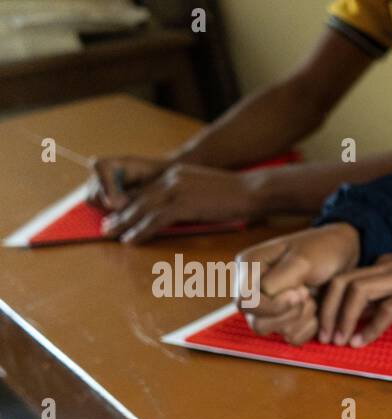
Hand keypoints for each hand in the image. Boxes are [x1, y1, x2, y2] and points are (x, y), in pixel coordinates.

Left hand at [94, 160, 263, 243]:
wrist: (252, 190)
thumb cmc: (235, 195)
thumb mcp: (205, 189)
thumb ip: (187, 196)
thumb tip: (178, 212)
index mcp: (176, 174)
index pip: (145, 189)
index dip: (128, 202)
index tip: (117, 214)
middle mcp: (171, 179)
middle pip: (139, 197)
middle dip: (120, 213)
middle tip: (106, 226)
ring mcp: (176, 190)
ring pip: (142, 208)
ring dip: (124, 223)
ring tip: (110, 233)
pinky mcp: (184, 204)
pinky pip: (155, 219)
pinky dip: (140, 230)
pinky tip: (131, 239)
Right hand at [235, 224, 360, 345]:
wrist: (343, 256)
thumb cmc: (322, 250)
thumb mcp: (302, 260)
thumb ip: (279, 280)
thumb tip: (265, 297)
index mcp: (249, 267)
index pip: (244, 302)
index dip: (272, 305)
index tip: (301, 292)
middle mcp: (253, 288)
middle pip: (256, 322)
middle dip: (288, 313)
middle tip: (308, 294)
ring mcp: (267, 307)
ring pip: (274, 332)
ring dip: (300, 319)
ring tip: (312, 297)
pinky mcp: (284, 319)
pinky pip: (291, 338)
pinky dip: (308, 328)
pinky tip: (317, 310)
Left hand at [316, 253, 391, 346]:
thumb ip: (385, 296)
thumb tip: (359, 317)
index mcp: (385, 263)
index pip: (344, 278)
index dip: (328, 304)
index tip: (323, 328)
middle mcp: (389, 265)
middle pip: (342, 282)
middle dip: (327, 311)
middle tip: (324, 338)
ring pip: (358, 291)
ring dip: (344, 318)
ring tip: (340, 341)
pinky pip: (388, 308)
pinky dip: (372, 327)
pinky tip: (364, 342)